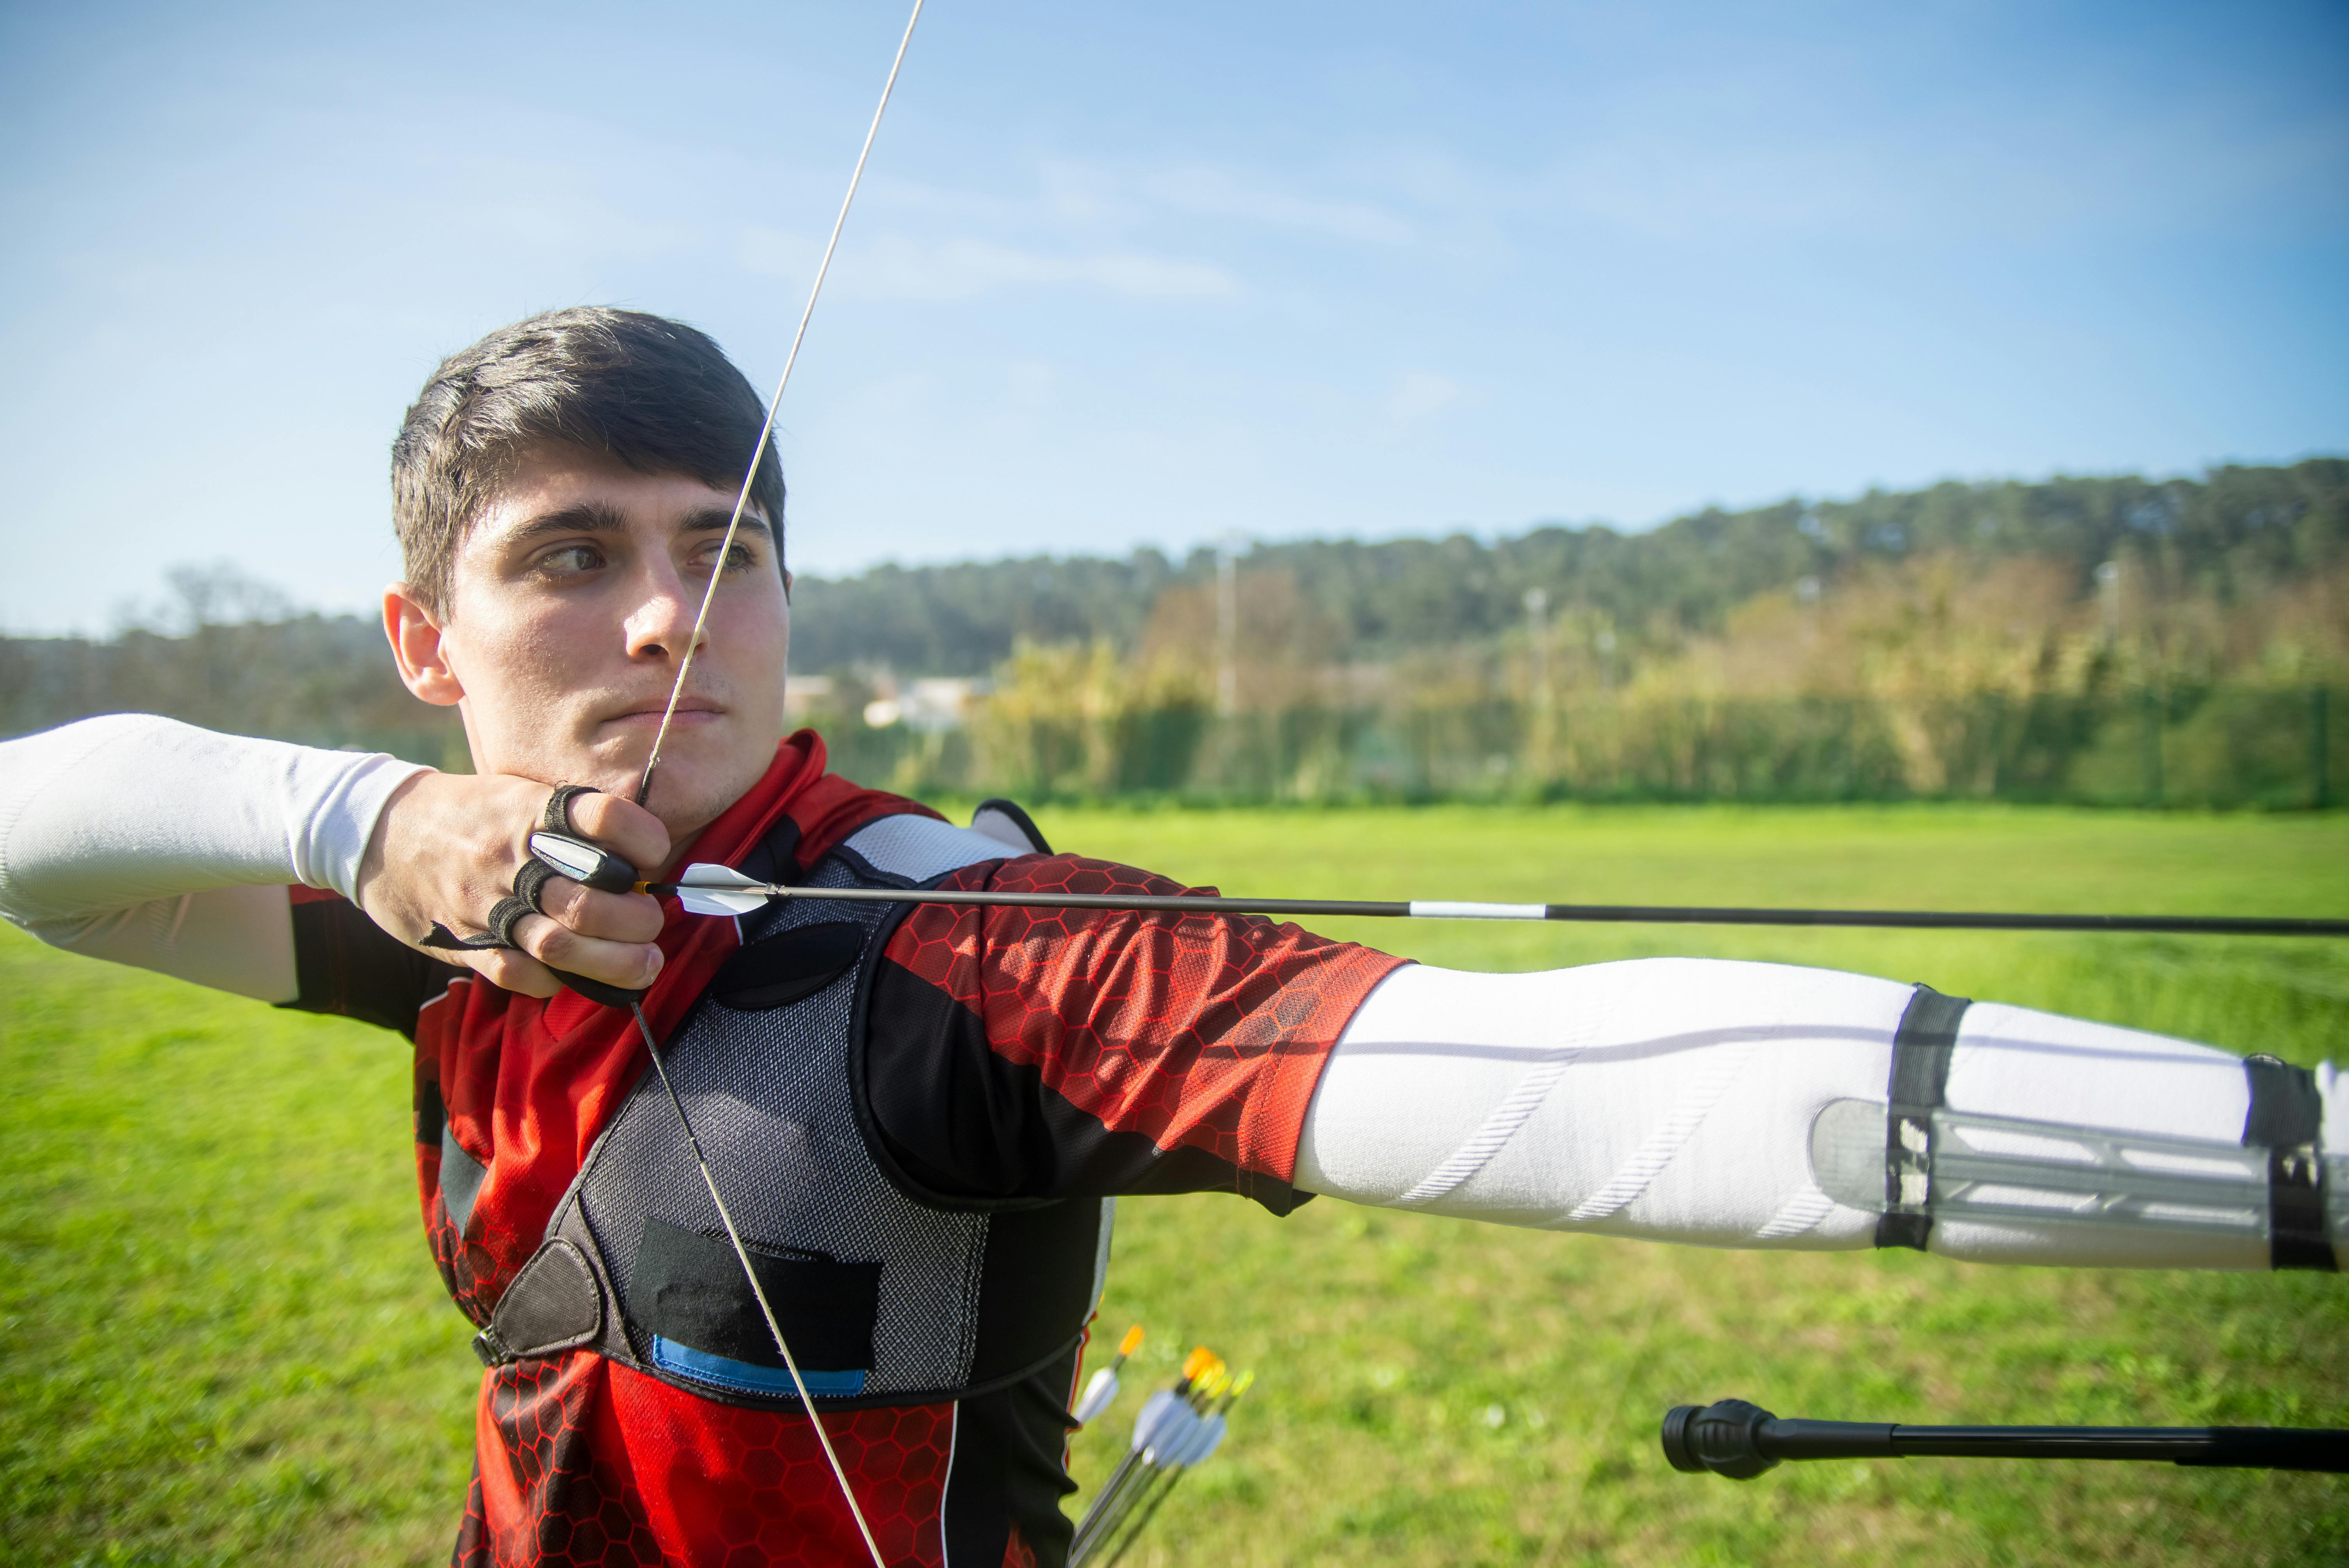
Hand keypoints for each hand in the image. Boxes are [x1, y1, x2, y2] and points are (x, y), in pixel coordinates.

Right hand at [354, 773, 671, 998]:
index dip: (643, 838)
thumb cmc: (468, 815)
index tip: (655, 855)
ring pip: (560, 944)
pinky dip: (556, 981)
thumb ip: (571, 824)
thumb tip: (637, 862)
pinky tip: (573, 976)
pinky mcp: (463, 942)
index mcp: (529, 810)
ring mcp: (485, 904)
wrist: (378, 832)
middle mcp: (509, 857)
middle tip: (652, 924)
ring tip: (643, 963)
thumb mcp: (518, 795)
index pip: (602, 817)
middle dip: (637, 920)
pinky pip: (518, 973)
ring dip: (613, 961)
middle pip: (589, 898)